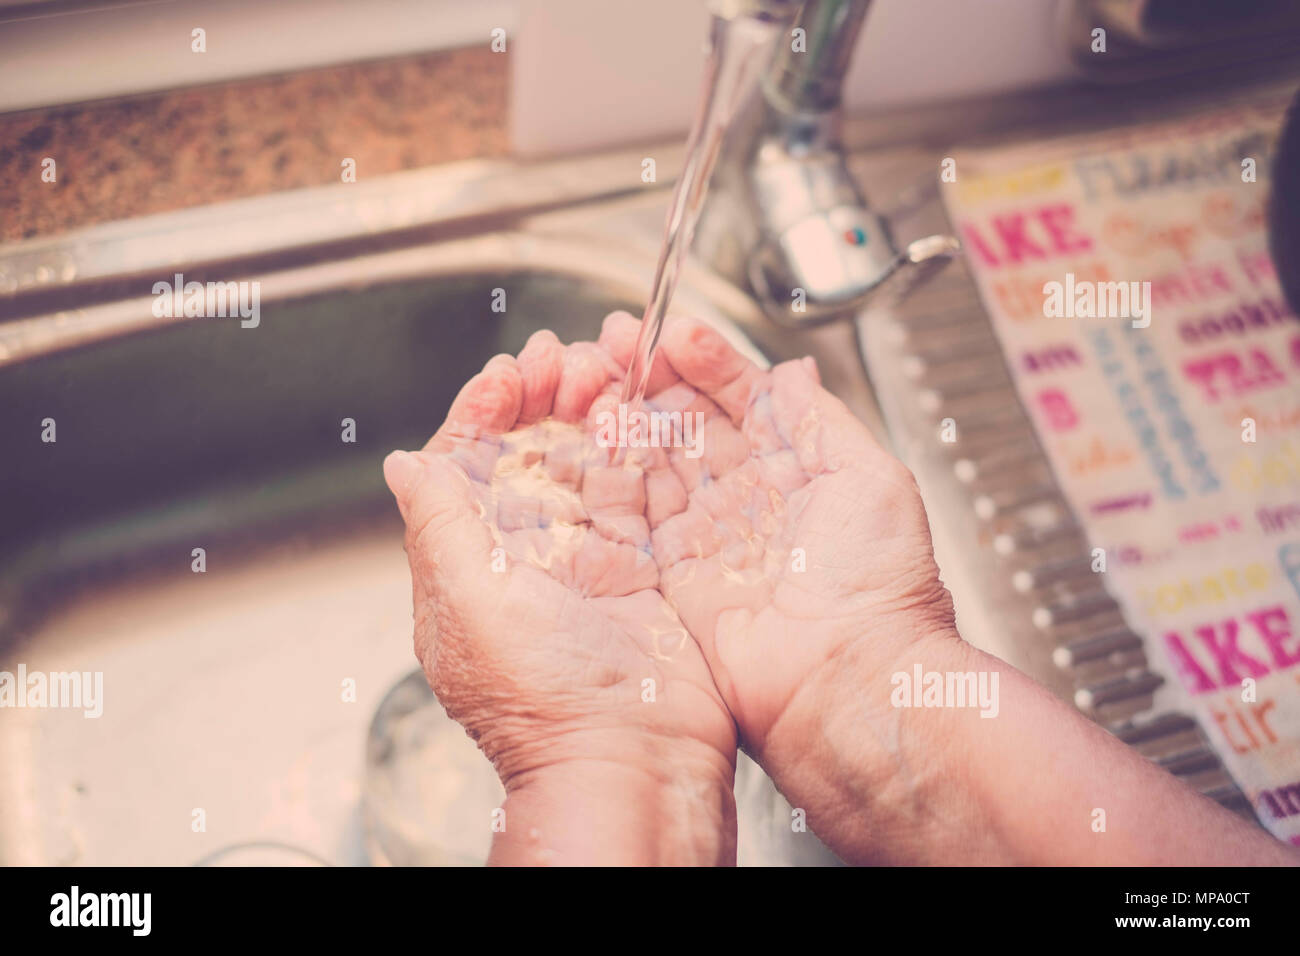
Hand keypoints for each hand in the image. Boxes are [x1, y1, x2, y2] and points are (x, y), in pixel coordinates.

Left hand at [384, 331, 737, 863]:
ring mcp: (585, 563)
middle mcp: (525, 560)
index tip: (506, 371)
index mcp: (469, 567)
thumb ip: (438, 525)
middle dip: (540, 398)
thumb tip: (402, 463)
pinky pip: (633, 491)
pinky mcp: (639, 569)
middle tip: (563, 357)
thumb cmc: (541, 701)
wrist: (631, 762)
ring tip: (604, 366)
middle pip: (526, 454)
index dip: (481, 412)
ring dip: (588, 410)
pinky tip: (636, 410)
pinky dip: (634, 445)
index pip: (464, 468)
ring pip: (581, 462)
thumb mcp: (468, 602)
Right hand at [595, 313, 957, 759]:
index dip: (711, 365)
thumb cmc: (878, 587)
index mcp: (798, 474)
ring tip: (604, 376)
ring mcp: (708, 538)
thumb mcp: (869, 475)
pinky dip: (614, 473)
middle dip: (658, 380)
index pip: (746, 402)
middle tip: (623, 343)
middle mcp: (749, 503)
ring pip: (659, 462)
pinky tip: (599, 433)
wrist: (846, 681)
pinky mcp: (673, 576)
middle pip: (693, 426)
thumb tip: (793, 371)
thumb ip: (820, 420)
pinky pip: (635, 515)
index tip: (680, 333)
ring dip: (630, 417)